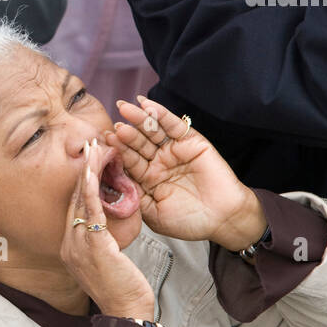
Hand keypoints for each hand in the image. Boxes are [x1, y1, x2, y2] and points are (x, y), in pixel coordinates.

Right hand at [60, 138, 155, 320]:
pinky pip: (91, 211)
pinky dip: (92, 188)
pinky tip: (95, 170)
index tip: (90, 162)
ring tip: (95, 148)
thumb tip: (105, 230)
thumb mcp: (106, 264)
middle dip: (83, 171)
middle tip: (92, 145)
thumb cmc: (122, 290)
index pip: (74, 208)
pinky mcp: (93, 246)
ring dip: (88, 172)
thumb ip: (101, 245)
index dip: (81, 183)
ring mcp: (77, 246)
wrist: (126, 313)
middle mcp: (68, 245)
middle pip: (74, 199)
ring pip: (81, 200)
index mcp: (70, 248)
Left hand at [107, 96, 266, 251]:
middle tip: (112, 123)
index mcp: (146, 179)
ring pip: (152, 131)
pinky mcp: (190, 141)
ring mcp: (173, 150)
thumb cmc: (189, 221)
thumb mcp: (152, 212)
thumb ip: (134, 196)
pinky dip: (161, 114)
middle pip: (137, 143)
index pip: (128, 161)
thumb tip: (110, 180)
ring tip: (125, 109)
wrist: (223, 219)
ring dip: (138, 119)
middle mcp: (158, 162)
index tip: (104, 141)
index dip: (117, 151)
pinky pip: (173, 125)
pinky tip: (146, 105)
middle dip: (125, 133)